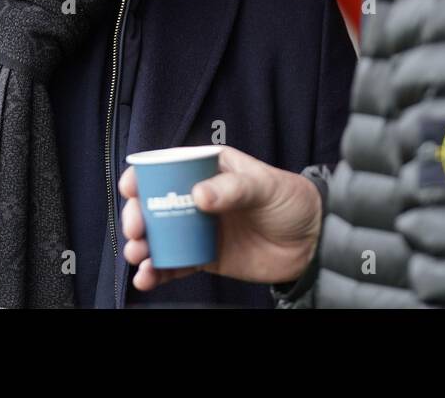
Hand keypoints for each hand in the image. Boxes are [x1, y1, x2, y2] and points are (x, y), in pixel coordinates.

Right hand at [118, 145, 323, 291]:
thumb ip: (233, 188)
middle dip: (138, 216)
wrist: (314, 242)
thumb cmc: (292, 201)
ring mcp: (200, 229)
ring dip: (142, 245)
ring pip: (160, 236)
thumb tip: (198, 195)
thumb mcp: (266, 185)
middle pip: (156, 205)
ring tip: (138, 255)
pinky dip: (158, 272)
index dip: (144, 176)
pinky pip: (175, 264)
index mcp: (210, 169)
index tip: (131, 188)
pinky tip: (147, 278)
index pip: (168, 167)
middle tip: (136, 228)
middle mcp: (199, 198)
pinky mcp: (205, 257)